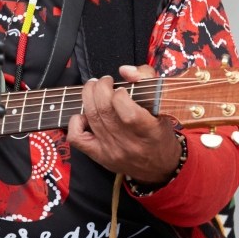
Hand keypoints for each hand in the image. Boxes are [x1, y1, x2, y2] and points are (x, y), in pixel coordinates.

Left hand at [66, 64, 182, 183]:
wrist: (159, 167)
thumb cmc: (160, 133)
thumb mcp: (163, 105)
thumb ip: (147, 80)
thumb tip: (124, 70)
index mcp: (149, 132)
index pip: (129, 113)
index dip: (121, 95)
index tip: (123, 88)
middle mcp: (129, 143)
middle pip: (105, 111)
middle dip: (100, 88)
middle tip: (104, 81)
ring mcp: (112, 151)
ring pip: (92, 118)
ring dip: (88, 97)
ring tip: (94, 87)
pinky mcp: (99, 156)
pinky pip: (77, 138)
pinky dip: (75, 122)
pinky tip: (84, 114)